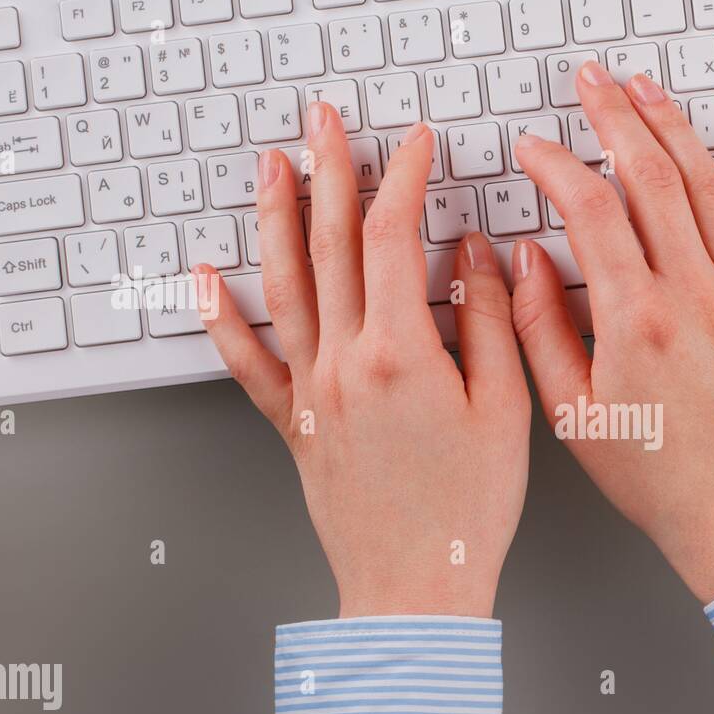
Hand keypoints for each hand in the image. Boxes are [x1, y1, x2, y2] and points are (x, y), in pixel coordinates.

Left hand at [197, 104, 529, 617]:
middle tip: (327, 125)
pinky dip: (223, 318)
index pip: (390, 239)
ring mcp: (311, 393)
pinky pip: (248, 362)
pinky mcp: (295, 423)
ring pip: (284, 286)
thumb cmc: (468, 514)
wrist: (416, 589)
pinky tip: (208, 282)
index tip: (412, 147)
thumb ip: (488, 324)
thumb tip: (473, 258)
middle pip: (329, 246)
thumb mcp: (505, 410)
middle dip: (331, 172)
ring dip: (277, 219)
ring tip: (273, 168)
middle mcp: (343, 364)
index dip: (401, 180)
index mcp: (400, 356)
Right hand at [511, 63, 713, 602]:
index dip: (554, 164)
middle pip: (649, 176)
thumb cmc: (664, 484)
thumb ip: (541, 332)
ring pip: (708, 185)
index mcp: (636, 320)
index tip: (534, 150)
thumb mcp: (574, 417)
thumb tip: (528, 263)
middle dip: (613, 117)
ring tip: (646, 93)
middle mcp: (695, 295)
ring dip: (674, 127)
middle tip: (591, 85)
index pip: (587, 208)